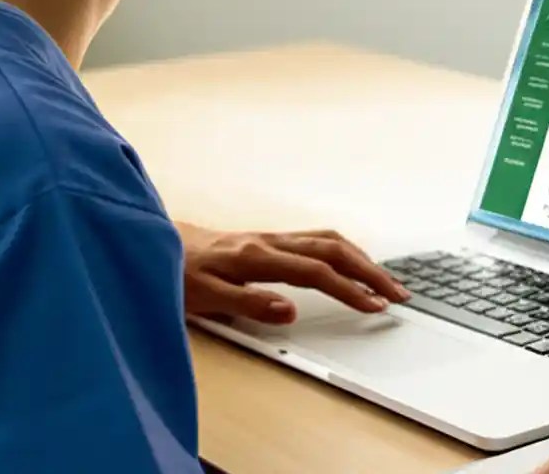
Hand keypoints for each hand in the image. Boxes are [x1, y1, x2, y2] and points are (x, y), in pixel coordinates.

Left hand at [177, 224, 410, 323]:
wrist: (150, 243)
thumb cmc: (174, 273)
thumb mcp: (203, 297)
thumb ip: (247, 304)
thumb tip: (291, 310)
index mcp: (256, 256)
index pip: (315, 272)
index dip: (349, 289)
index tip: (375, 306)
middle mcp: (268, 241)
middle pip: (332, 249)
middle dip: (370, 270)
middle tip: (399, 293)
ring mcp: (269, 237)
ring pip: (327, 239)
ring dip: (361, 257)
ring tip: (385, 280)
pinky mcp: (267, 240)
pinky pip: (316, 238)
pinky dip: (343, 250)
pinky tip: (351, 261)